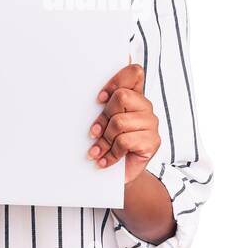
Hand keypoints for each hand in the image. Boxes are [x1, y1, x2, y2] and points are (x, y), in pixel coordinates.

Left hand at [88, 57, 159, 184]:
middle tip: (94, 133)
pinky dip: (111, 153)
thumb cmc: (110, 145)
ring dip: (104, 140)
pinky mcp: (153, 142)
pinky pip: (125, 141)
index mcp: (135, 95)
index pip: (134, 72)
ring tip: (97, 151)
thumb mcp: (105, 123)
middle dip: (103, 117)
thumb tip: (94, 100)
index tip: (100, 99)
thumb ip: (104, 108)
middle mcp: (145, 106)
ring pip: (120, 122)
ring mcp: (152, 123)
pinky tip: (105, 160)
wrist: (121, 175)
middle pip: (122, 97)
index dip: (116, 81)